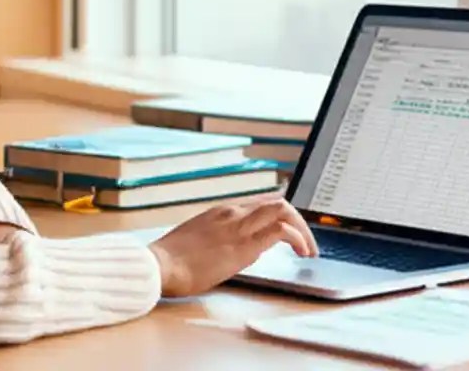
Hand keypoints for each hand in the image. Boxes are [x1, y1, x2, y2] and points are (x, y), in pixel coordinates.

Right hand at [148, 198, 318, 296]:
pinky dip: (297, 239)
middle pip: (278, 203)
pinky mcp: (243, 244)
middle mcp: (233, 212)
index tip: (292, 232)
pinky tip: (301, 252)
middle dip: (299, 221)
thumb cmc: (172, 260)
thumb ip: (222, 238)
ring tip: (309, 249)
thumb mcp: (200, 240)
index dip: (283, 216)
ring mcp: (239, 226)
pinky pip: (281, 231)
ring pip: (284, 210)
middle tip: (307, 243)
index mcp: (222, 211)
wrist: (159, 265)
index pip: (262, 204)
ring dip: (303, 229)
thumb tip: (243, 249)